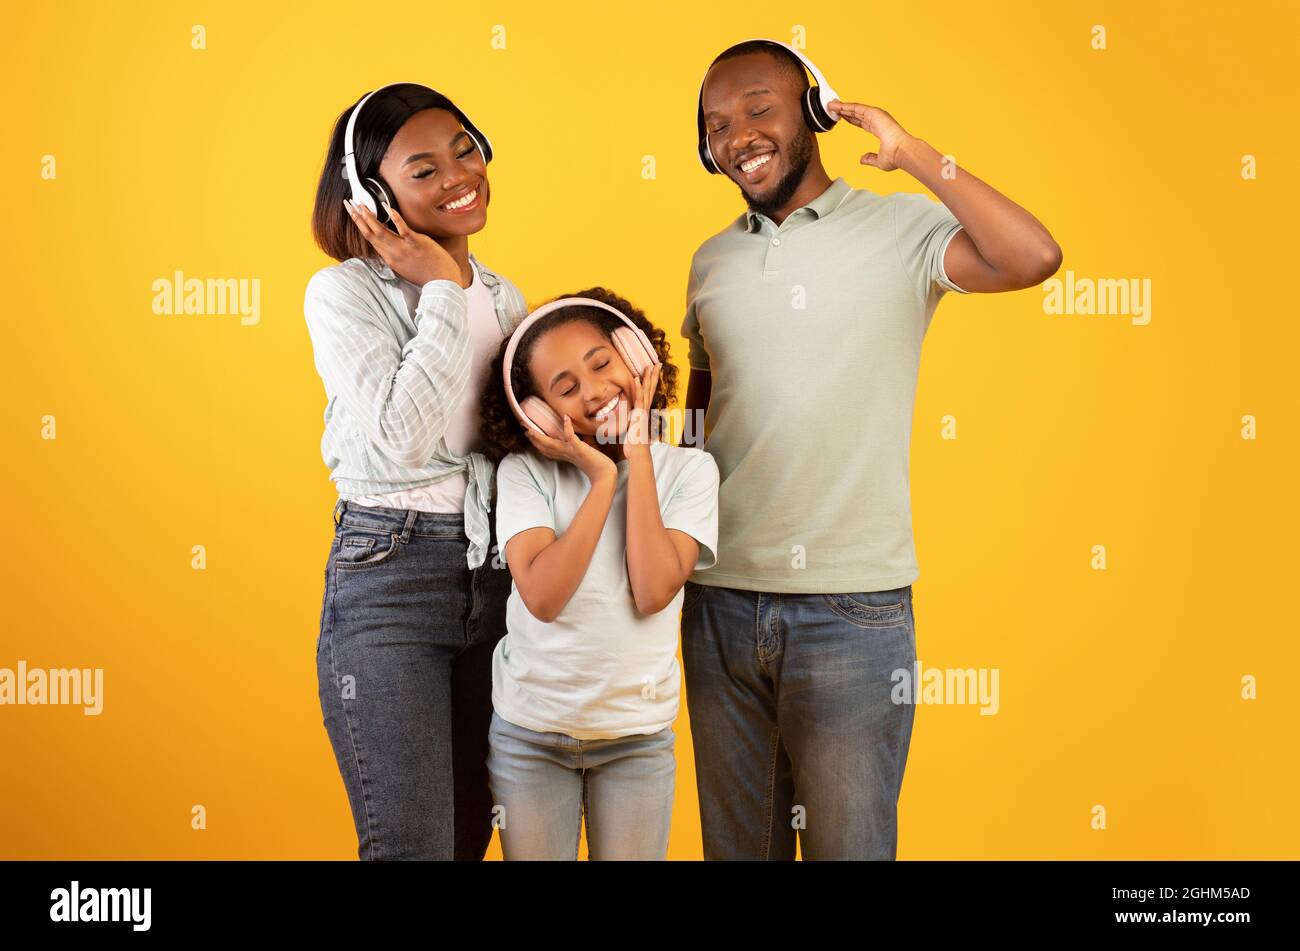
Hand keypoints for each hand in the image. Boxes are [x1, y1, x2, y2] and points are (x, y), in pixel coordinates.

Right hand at [344, 198, 461, 285]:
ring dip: (370, 217)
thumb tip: (390, 247)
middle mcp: (393, 253)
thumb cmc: (427, 275)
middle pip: (370, 234)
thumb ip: (396, 256)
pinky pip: (403, 229)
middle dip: (358, 218)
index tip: (353, 214)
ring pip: (381, 231)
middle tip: (349, 204)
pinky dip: (395, 218)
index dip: (360, 225)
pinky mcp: (417, 243)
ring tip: (361, 205)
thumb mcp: (405, 268)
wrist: (442, 282)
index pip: (370, 239)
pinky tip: (388, 207)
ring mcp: (404, 248)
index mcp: (390, 259)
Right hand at [524, 413, 617, 483]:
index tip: (530, 435)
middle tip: (523, 428)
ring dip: (539, 436)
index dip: (538, 443)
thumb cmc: (599, 467)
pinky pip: (571, 437)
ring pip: (551, 444)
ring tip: (530, 427)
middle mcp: (566, 454)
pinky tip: (565, 417)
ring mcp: (572, 452)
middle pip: (545, 447)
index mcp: (567, 456)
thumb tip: (580, 439)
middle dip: (533, 438)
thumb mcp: (586, 455)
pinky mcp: (580, 449)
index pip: (549, 450)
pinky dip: (567, 427)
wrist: (606, 476)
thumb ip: (580, 447)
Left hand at [622, 363, 661, 460]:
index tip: (653, 371)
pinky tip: (637, 378)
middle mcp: (645, 410)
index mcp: (643, 412)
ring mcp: (643, 412)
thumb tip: (628, 421)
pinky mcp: (639, 415)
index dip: (650, 382)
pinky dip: (638, 388)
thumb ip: (630, 423)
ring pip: (647, 391)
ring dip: (649, 377)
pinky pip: (638, 399)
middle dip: (654, 375)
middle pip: (651, 389)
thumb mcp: (630, 431)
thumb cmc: (634, 445)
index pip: (648, 393)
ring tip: (651, 365)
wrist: (638, 453)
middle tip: (658, 363)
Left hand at [826, 100, 914, 171]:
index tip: (842, 117)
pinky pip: (857, 108)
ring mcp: (877, 116)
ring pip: (856, 109)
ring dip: (844, 107)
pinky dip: (847, 106)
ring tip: (832, 105)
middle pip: (857, 114)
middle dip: (845, 111)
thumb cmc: (895, 156)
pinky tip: (838, 105)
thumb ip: (870, 159)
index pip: (862, 122)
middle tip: (834, 108)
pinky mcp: (874, 113)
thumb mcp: (879, 160)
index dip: (851, 119)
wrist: (902, 151)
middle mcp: (878, 120)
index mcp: (880, 129)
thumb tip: (862, 159)